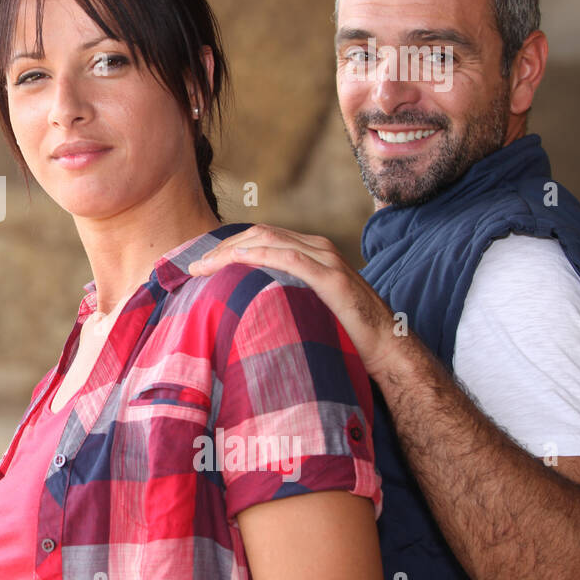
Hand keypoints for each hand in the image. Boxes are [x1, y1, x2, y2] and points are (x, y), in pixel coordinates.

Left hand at [186, 223, 404, 376]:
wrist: (386, 346)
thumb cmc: (343, 330)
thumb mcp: (305, 304)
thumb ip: (281, 292)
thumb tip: (242, 302)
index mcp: (310, 250)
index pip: (260, 236)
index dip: (227, 246)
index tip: (200, 263)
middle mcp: (317, 247)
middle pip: (259, 233)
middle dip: (221, 247)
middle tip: (193, 266)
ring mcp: (326, 259)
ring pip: (269, 240)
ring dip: (230, 251)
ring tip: (203, 267)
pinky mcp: (332, 278)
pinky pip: (290, 258)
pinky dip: (259, 256)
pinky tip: (235, 262)